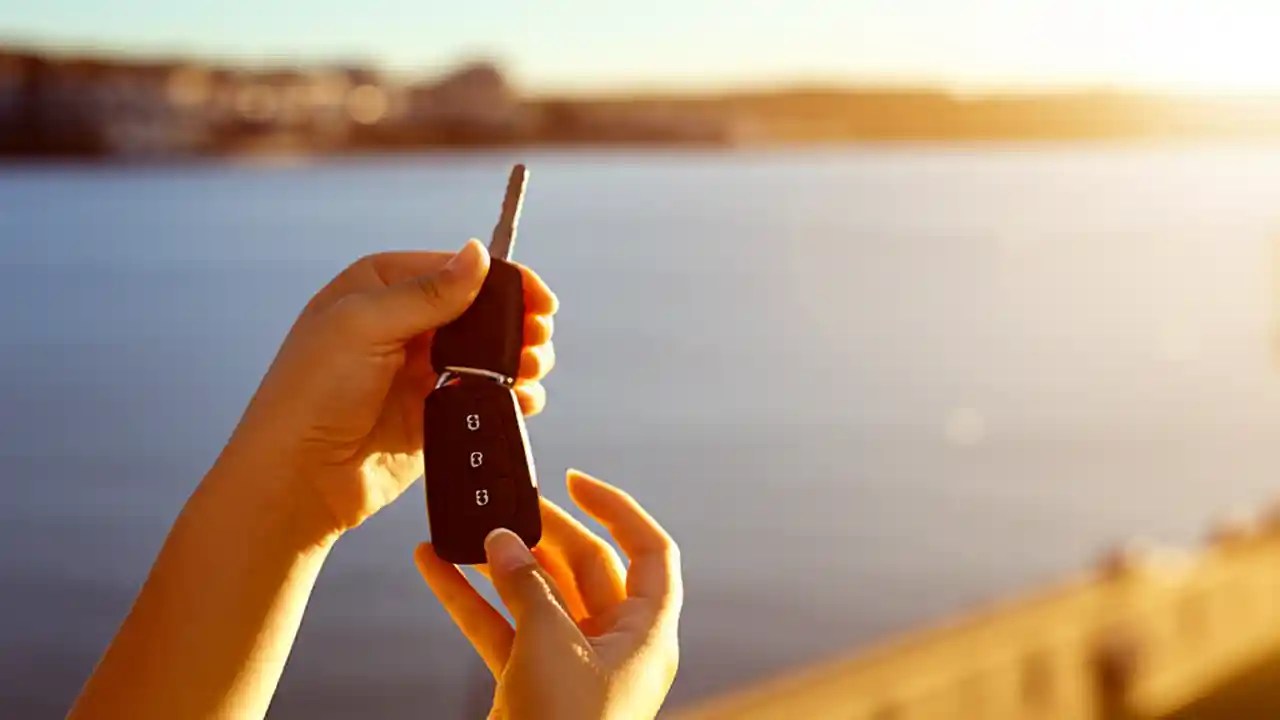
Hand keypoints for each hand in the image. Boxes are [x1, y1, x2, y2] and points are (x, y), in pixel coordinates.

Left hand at [215, 240, 557, 538]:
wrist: (298, 479)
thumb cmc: (311, 395)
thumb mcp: (362, 326)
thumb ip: (427, 292)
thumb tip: (479, 254)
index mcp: (380, 287)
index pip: (456, 269)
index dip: (504, 281)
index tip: (541, 299)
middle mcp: (403, 323)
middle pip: (480, 310)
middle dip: (517, 322)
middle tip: (538, 339)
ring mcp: (420, 369)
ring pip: (489, 353)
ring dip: (519, 359)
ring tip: (531, 370)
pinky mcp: (434, 411)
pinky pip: (485, 394)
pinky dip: (511, 395)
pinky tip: (522, 399)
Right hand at [415, 470, 682, 719]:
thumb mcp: (549, 645)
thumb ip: (527, 585)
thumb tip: (504, 541)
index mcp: (647, 633)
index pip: (650, 550)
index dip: (618, 508)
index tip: (574, 480)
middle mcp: (616, 646)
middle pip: (587, 568)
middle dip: (544, 534)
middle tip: (505, 506)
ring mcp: (572, 667)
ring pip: (539, 598)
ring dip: (500, 566)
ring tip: (464, 530)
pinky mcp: (532, 687)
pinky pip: (503, 630)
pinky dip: (471, 601)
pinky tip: (434, 568)